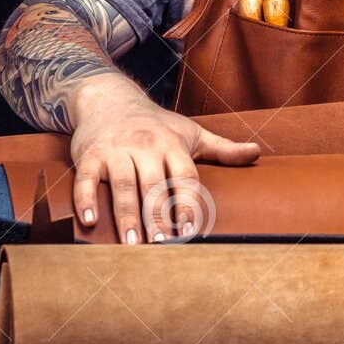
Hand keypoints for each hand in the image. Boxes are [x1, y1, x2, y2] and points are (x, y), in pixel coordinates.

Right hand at [68, 74, 259, 242]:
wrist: (108, 97)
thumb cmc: (156, 123)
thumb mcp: (191, 132)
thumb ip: (223, 148)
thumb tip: (257, 153)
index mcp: (172, 144)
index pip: (184, 177)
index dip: (188, 204)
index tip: (189, 231)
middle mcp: (145, 146)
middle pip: (153, 185)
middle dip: (157, 216)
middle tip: (161, 245)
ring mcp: (116, 150)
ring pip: (122, 184)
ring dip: (126, 215)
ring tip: (130, 244)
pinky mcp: (90, 154)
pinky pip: (86, 178)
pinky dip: (86, 198)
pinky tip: (89, 221)